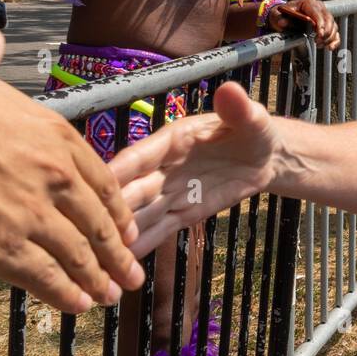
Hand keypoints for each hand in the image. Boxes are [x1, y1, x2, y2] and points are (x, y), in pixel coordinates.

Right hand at [0, 30, 145, 312]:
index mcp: (54, 134)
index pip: (101, 179)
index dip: (115, 209)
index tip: (124, 225)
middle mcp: (54, 173)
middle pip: (97, 220)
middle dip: (117, 251)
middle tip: (131, 272)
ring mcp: (30, 211)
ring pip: (77, 253)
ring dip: (98, 278)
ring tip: (110, 294)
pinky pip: (44, 276)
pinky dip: (65, 294)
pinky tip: (78, 305)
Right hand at [112, 82, 282, 256]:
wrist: (266, 157)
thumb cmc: (254, 130)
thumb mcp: (252, 119)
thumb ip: (238, 109)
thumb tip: (229, 90)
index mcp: (174, 139)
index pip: (142, 155)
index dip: (121, 169)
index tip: (99, 184)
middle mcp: (165, 166)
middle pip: (133, 190)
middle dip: (113, 211)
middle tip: (91, 234)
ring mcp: (172, 191)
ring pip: (141, 215)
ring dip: (123, 235)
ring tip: (100, 258)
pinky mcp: (184, 212)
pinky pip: (160, 229)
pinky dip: (143, 245)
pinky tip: (124, 265)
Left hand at [268, 0, 339, 49]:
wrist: (284, 18)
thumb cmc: (282, 15)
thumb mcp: (278, 15)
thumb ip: (280, 18)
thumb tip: (282, 22)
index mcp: (308, 3)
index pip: (318, 12)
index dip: (320, 23)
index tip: (319, 34)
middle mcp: (319, 8)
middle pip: (329, 19)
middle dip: (326, 32)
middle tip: (318, 41)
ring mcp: (324, 17)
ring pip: (333, 27)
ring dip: (328, 37)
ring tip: (319, 44)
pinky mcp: (326, 26)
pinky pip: (335, 33)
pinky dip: (334, 41)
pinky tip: (330, 48)